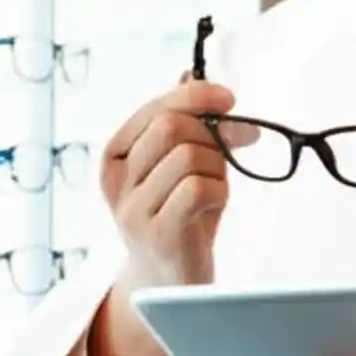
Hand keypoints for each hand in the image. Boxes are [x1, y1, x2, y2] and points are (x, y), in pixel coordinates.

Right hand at [102, 75, 255, 287]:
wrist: (170, 282)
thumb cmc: (177, 213)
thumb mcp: (175, 163)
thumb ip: (182, 121)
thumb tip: (190, 73)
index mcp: (114, 156)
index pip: (155, 109)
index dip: (196, 96)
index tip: (229, 99)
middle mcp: (116, 183)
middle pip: (172, 127)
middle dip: (214, 130)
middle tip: (241, 140)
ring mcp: (133, 211)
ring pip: (190, 156)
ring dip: (219, 166)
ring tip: (215, 187)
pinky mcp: (159, 235)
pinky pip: (199, 189)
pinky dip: (219, 190)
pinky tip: (214, 205)